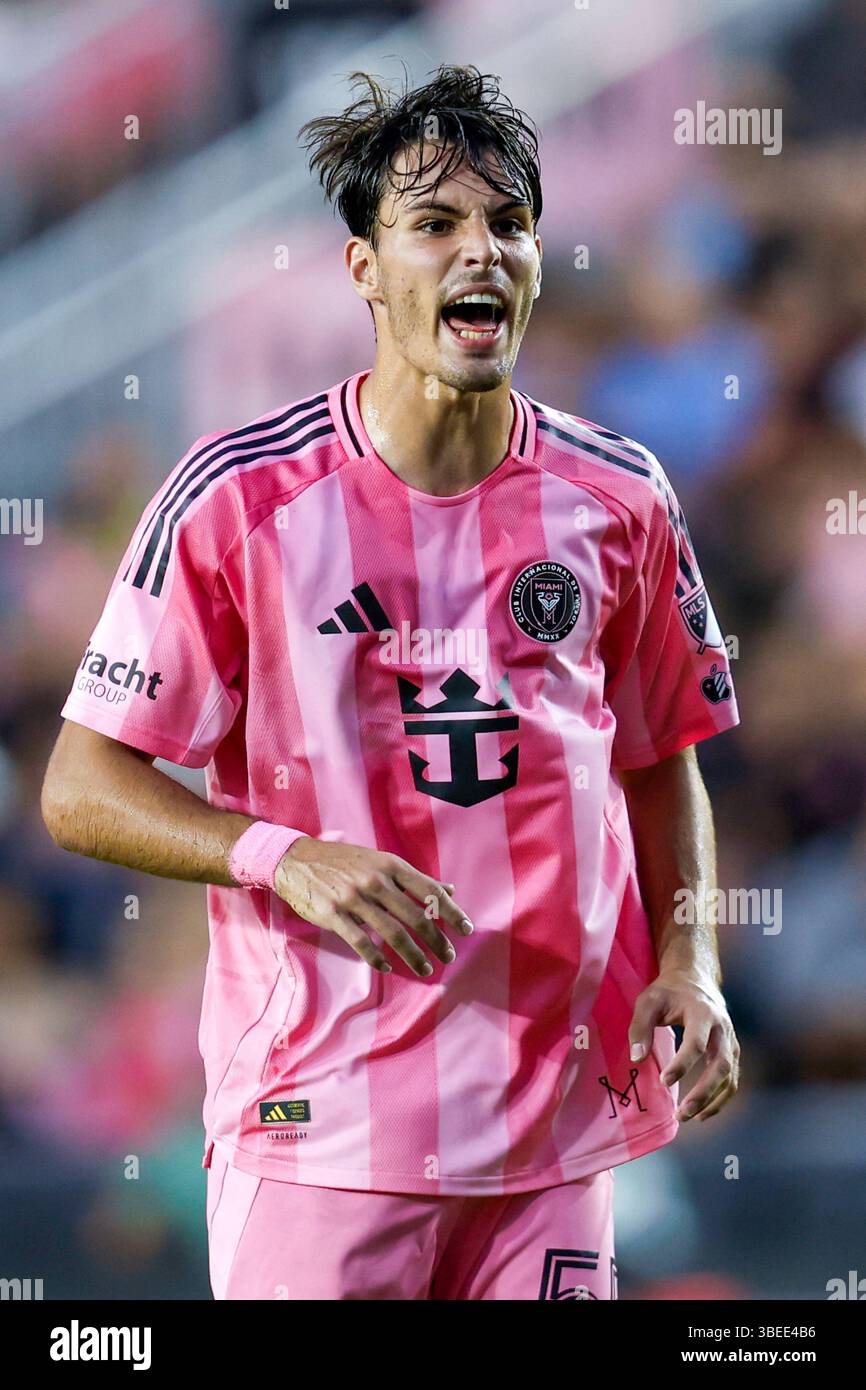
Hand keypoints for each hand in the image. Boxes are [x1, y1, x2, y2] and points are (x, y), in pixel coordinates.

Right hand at [273, 837, 473, 977]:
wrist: (296, 859)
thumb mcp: (380, 861)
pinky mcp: (333, 915)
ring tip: (425, 968)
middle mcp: (375, 881)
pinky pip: (361, 942)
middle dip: (437, 940)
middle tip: (448, 956)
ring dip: (413, 955)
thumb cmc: (344, 861)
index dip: (451, 912)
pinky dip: (377, 959)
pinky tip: (388, 967)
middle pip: (416, 916)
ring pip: (392, 933)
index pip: (430, 891)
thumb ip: (413, 878)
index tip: (466, 930)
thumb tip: (449, 890)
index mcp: (390, 865)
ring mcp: (353, 898)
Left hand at [628, 969, 739, 1121]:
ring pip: (729, 1076)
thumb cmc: (668, 990)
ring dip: (712, 1100)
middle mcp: (722, 1028)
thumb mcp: (649, 1001)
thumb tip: (637, 1059)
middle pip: (720, 1064)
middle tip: (681, 1112)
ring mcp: (731, 1040)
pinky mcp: (732, 1051)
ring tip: (688, 1117)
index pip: (696, 1043)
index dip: (682, 1065)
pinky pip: (732, 1079)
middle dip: (703, 1091)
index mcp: (703, 1012)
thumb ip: (640, 1027)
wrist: (695, 977)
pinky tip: (702, 1113)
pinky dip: (720, 1099)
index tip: (664, 1081)